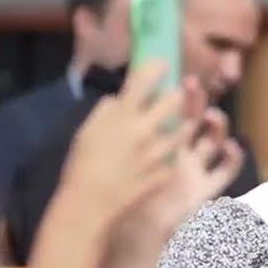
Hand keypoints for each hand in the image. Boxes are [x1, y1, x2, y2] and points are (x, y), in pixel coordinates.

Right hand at [58, 62, 184, 230]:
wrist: (90, 204)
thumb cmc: (82, 166)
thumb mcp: (87, 130)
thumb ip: (107, 111)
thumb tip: (122, 99)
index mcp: (122, 116)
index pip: (144, 81)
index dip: (156, 68)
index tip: (163, 64)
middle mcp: (145, 130)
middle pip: (174, 100)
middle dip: (178, 93)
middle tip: (177, 94)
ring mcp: (160, 152)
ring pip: (185, 127)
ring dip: (184, 121)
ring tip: (182, 120)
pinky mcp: (167, 171)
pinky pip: (177, 154)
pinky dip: (176, 150)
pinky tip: (172, 150)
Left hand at [116, 76, 245, 243]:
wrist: (123, 229)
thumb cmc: (114, 190)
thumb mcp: (105, 151)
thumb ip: (108, 123)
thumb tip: (113, 98)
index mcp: (156, 139)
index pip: (169, 106)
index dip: (171, 89)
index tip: (171, 71)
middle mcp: (177, 150)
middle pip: (193, 117)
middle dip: (196, 99)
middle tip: (191, 84)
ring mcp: (193, 169)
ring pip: (213, 139)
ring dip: (217, 123)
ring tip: (211, 115)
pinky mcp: (204, 188)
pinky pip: (225, 171)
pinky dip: (233, 157)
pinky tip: (230, 146)